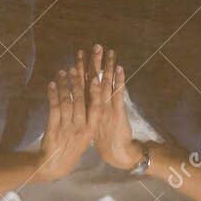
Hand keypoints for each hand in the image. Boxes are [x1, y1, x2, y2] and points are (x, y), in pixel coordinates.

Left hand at [35, 55, 93, 181]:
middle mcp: (81, 127)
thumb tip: (91, 99)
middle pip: (81, 100)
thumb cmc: (73, 148)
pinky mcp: (53, 128)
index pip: (96, 106)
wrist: (56, 165)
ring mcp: (67, 128)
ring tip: (63, 72)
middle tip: (75, 67)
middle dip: (78, 81)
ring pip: (67, 102)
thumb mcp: (86, 136)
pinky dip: (53, 94)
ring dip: (65, 85)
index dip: (95, 90)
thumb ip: (89, 119)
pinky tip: (52, 85)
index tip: (95, 75)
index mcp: (92, 128)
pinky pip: (54, 108)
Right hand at [86, 46, 142, 169]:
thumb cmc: (100, 140)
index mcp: (85, 107)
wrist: (114, 153)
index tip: (80, 55)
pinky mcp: (117, 112)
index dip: (81, 69)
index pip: (82, 84)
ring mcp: (105, 108)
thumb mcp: (88, 124)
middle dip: (93, 62)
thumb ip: (84, 110)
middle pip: (92, 80)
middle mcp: (93, 106)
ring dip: (107, 67)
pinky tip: (120, 68)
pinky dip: (119, 80)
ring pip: (105, 83)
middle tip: (95, 47)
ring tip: (107, 52)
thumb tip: (80, 95)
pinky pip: (118, 93)